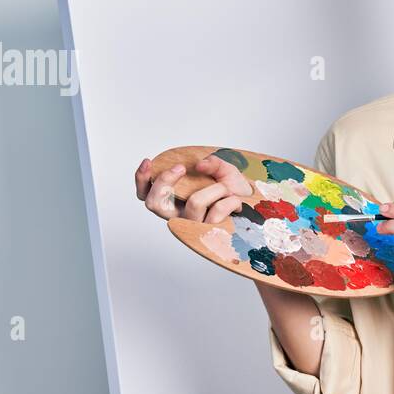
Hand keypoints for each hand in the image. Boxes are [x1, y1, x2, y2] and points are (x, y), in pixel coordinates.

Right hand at [134, 153, 252, 223]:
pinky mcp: (209, 233)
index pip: (145, 194)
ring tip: (225, 187)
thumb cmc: (233, 188)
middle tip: (180, 167)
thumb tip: (199, 165)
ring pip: (194, 202)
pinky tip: (236, 201)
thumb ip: (212, 163)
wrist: (253, 205)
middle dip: (165, 181)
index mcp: (174, 199)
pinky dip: (230, 199)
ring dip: (214, 189)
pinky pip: (217, 210)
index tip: (148, 160)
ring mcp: (192, 225)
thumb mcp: (223, 169)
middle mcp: (178, 214)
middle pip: (154, 203)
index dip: (141, 179)